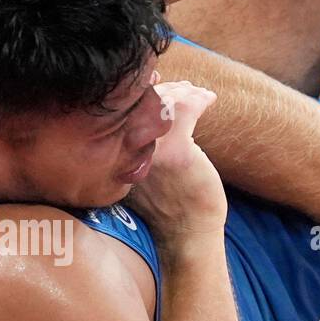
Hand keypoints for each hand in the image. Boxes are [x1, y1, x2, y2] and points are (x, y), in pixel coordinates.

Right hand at [125, 80, 224, 244]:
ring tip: (197, 95)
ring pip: (165, 102)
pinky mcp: (177, 152)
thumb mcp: (139, 170)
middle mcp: (125, 151)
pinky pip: (186, 109)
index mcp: (111, 155)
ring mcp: (150, 151)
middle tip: (184, 89)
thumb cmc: (166, 202)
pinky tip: (208, 100)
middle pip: (141, 102)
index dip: (142, 94)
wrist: (185, 234)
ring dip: (184, 92)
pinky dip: (199, 99)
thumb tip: (146, 104)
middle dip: (165, 90)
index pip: (121, 110)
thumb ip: (134, 144)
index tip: (161, 87)